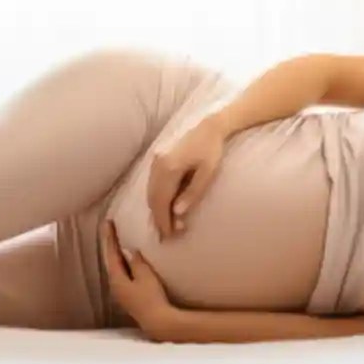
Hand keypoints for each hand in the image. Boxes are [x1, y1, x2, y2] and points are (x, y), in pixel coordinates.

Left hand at [99, 219, 174, 336]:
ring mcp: (121, 292)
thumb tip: (132, 252)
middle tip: (109, 230)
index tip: (107, 222)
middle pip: (110, 260)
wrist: (157, 321)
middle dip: (110, 245)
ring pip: (116, 268)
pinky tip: (128, 262)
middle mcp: (114, 285)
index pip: (111, 253)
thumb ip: (137, 262)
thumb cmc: (151, 297)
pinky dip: (123, 264)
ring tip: (118, 243)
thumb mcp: (145, 275)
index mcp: (116, 278)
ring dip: (117, 255)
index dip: (109, 237)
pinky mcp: (129, 297)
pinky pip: (122, 275)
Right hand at [148, 119, 227, 240]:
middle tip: (168, 236)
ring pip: (150, 192)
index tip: (169, 236)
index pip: (162, 201)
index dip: (164, 220)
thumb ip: (192, 193)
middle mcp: (158, 165)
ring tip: (167, 225)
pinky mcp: (158, 160)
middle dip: (159, 218)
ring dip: (157, 210)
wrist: (209, 127)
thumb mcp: (207, 174)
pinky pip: (152, 185)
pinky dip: (156, 199)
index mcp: (170, 168)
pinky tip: (164, 208)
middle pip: (153, 198)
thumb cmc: (212, 150)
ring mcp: (156, 161)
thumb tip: (177, 212)